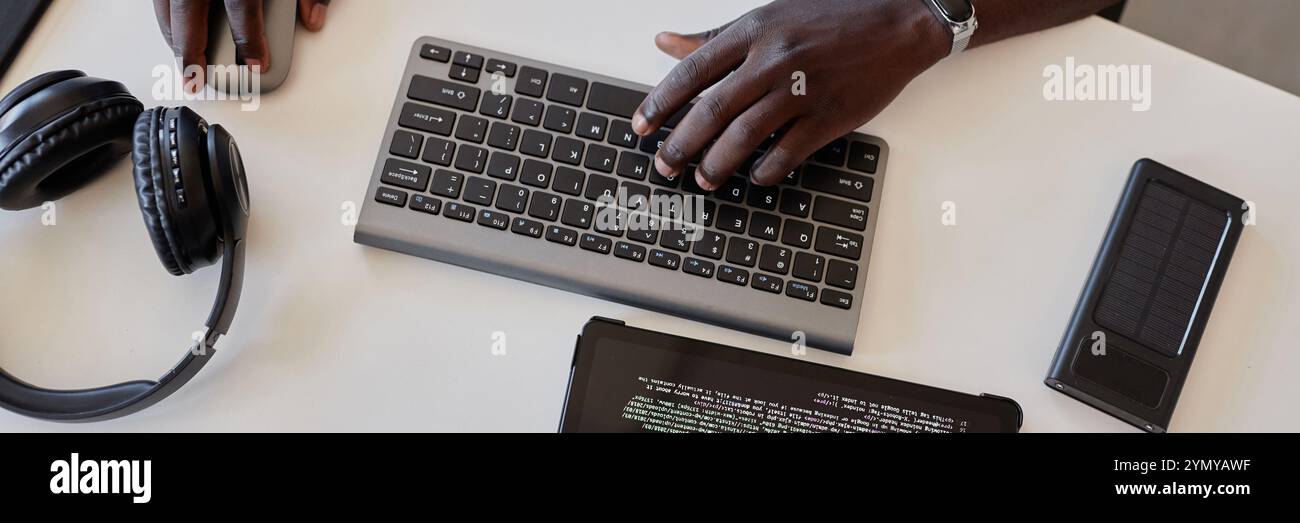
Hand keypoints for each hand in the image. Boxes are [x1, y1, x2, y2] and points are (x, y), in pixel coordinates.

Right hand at [152, 0, 331, 91]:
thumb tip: (314, 17)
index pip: (241, 3)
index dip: (249, 37)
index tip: (256, 63)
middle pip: (188, 6)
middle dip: (191, 46)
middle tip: (198, 77)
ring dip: (172, 31)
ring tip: (184, 61)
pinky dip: (164, 10)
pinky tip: (173, 28)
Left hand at [632, 0, 947, 188]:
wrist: (897, 22)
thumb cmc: (830, 16)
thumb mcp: (767, 15)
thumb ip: (714, 37)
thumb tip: (665, 42)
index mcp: (753, 32)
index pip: (692, 71)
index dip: (661, 103)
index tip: (641, 127)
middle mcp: (774, 60)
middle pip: (712, 110)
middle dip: (680, 144)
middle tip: (663, 166)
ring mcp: (803, 90)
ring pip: (745, 136)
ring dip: (717, 163)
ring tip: (702, 179)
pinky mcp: (830, 116)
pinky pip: (789, 151)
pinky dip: (767, 169)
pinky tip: (754, 178)